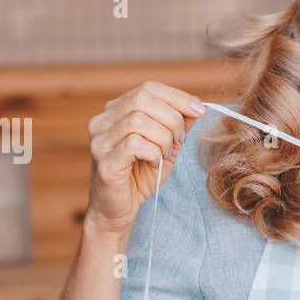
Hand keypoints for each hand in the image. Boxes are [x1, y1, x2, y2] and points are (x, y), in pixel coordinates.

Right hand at [85, 80, 207, 234]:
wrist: (119, 211)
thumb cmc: (140, 177)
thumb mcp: (167, 146)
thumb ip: (178, 125)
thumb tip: (196, 106)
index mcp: (116, 112)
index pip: (147, 89)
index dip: (177, 96)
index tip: (200, 110)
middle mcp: (102, 121)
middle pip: (142, 99)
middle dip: (172, 118)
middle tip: (180, 139)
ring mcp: (100, 141)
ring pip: (138, 121)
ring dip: (163, 138)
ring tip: (165, 155)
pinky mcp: (104, 162)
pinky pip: (134, 144)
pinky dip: (153, 153)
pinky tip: (155, 163)